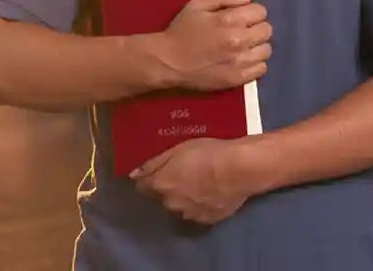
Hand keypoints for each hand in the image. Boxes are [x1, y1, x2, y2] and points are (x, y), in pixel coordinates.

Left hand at [129, 137, 255, 224]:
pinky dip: (200, 205)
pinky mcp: (208, 220)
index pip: (142, 187)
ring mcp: (190, 215)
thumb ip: (152, 164)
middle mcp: (171, 204)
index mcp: (160, 185)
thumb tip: (134, 175)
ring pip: (180, 207)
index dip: (147, 179)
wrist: (238, 170)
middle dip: (168, 188)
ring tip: (198, 184)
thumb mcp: (176, 150)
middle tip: (181, 174)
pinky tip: (210, 194)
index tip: (155, 172)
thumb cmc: (206, 154)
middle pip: (162, 198)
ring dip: (184, 199)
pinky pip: (198, 213)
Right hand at [145, 0, 272, 90]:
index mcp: (230, 20)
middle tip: (242, 31)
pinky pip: (261, 69)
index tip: (242, 16)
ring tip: (243, 47)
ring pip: (266, 50)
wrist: (168, 62)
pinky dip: (254, 63)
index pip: (261, 12)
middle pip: (267, 30)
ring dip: (257, 46)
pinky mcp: (238, 78)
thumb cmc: (181, 31)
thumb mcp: (196, 5)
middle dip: (256, 27)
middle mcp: (240, 40)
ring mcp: (240, 61)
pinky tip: (241, 60)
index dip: (252, 12)